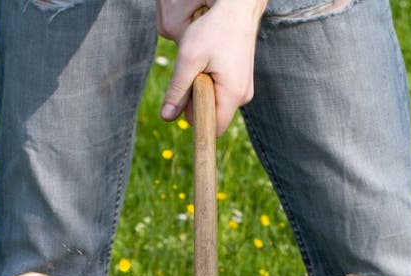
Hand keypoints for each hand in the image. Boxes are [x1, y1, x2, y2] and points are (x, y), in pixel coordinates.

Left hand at [157, 0, 267, 135]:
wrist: (238, 6)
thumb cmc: (214, 27)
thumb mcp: (189, 58)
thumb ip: (177, 89)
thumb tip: (166, 117)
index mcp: (233, 95)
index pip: (213, 128)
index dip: (196, 120)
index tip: (185, 102)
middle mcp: (243, 96)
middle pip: (214, 116)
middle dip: (198, 102)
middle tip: (193, 73)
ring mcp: (244, 88)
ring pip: (217, 103)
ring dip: (204, 91)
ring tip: (203, 63)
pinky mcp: (242, 80)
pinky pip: (223, 92)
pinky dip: (212, 82)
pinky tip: (211, 62)